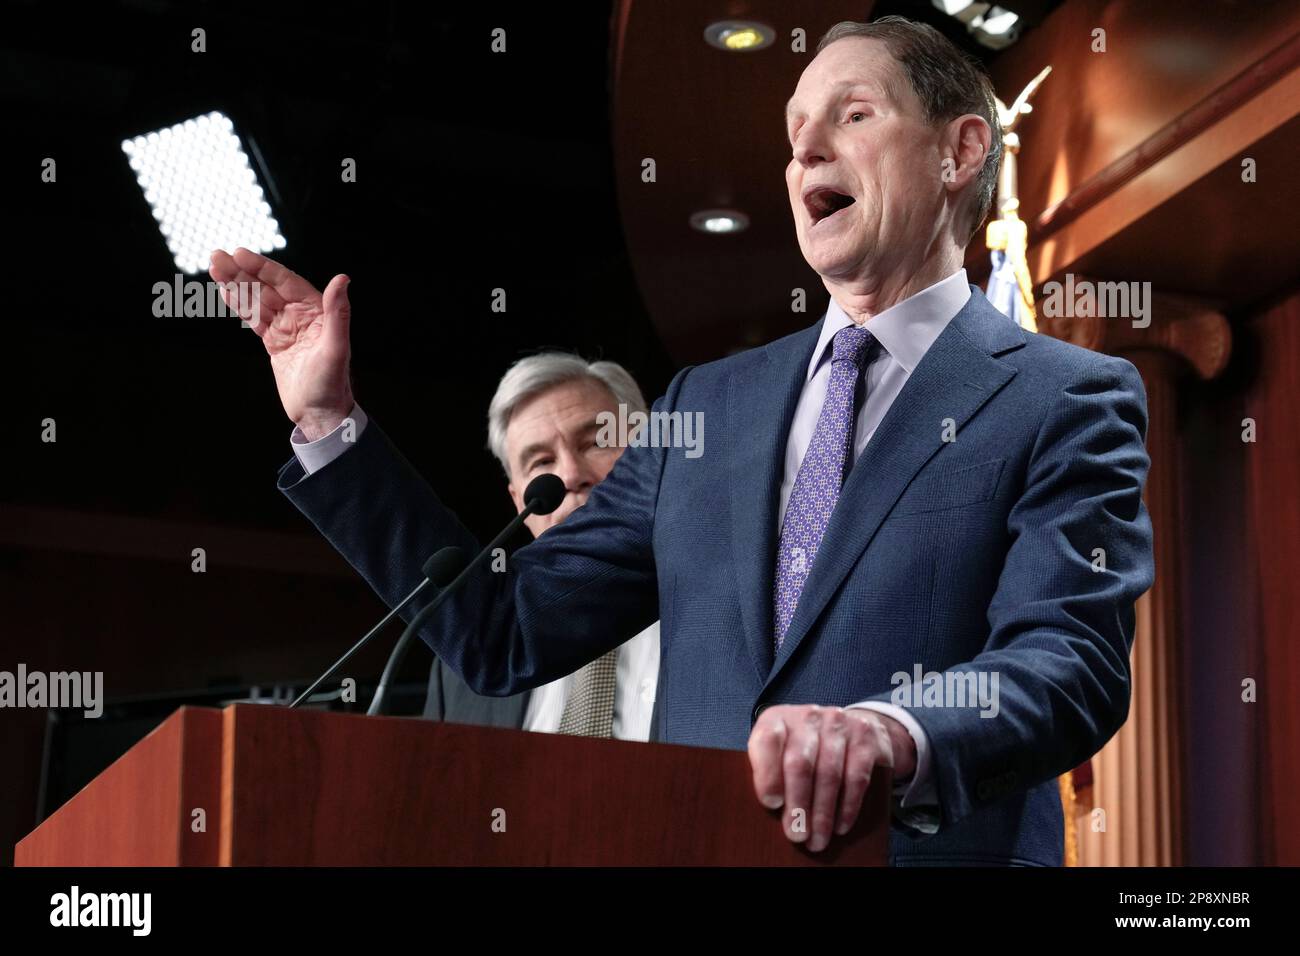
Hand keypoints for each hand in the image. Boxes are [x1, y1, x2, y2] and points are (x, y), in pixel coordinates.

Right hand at [209, 247, 353, 439]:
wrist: (320, 415)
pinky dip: (240, 305)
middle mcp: (301, 316)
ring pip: (257, 301)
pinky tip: (225, 291)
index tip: (240, 254)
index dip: (262, 268)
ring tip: (214, 268)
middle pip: (267, 287)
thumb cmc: (332, 384)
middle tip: (216, 257)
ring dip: (236, 285)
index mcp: (316, 312)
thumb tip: (342, 278)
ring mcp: (286, 328)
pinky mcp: (275, 343)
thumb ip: (337, 312)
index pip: (286, 282)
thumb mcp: (335, 348)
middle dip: (242, 272)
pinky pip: (255, 319)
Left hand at [747, 704, 915, 851]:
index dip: (768, 773)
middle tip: (797, 834)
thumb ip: (771, 772)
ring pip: (829, 773)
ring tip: (818, 838)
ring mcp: (838, 723)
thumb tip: (773, 812)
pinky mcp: (865, 737)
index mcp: (777, 719)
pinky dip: (848, 806)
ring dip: (823, 813)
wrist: (849, 727)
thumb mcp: (780, 752)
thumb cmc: (804, 748)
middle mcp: (807, 716)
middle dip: (798, 804)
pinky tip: (840, 825)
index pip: (768, 741)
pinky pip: (857, 777)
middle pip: (800, 763)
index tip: (771, 804)